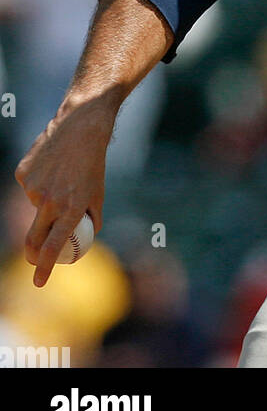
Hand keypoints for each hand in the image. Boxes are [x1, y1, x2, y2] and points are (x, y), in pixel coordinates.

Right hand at [14, 96, 114, 286]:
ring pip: (34, 207)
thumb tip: (85, 237)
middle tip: (35, 257)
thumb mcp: (98, 192)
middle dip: (32, 254)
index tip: (39, 283)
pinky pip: (29, 187)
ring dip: (44, 201)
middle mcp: (50, 202)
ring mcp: (33, 188)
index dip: (45, 269)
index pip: (53, 248)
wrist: (80, 127)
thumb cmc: (94, 162)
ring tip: (60, 177)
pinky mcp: (23, 174)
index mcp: (71, 209)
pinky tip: (50, 166)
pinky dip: (38, 182)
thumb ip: (92, 217)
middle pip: (33, 239)